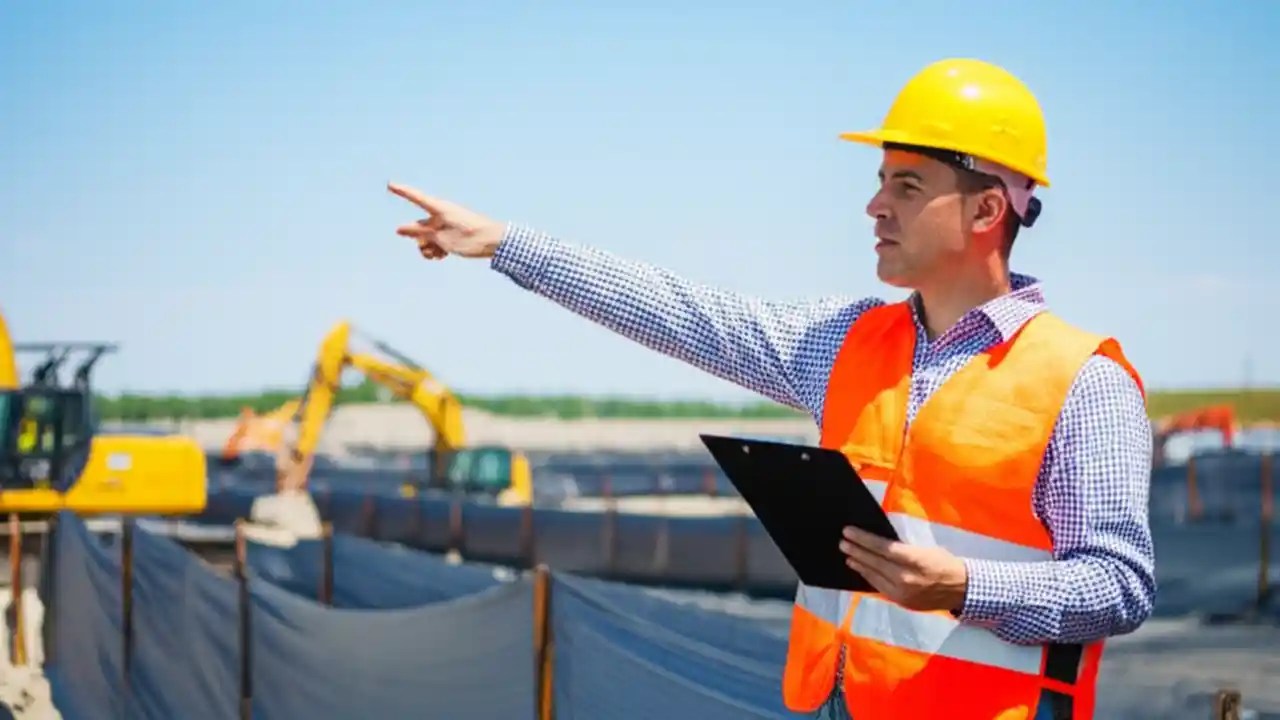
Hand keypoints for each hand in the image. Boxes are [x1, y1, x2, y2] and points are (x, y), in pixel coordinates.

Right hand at [388, 182, 505, 259]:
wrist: (495, 242)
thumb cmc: (470, 238)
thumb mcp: (441, 238)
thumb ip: (419, 233)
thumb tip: (398, 229)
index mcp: (440, 209)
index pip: (416, 197)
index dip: (402, 192)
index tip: (389, 184)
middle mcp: (441, 214)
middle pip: (420, 227)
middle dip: (420, 241)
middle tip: (430, 251)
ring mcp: (447, 223)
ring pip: (428, 236)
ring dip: (428, 247)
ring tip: (439, 255)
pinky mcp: (452, 232)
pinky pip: (437, 240)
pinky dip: (437, 248)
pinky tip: (443, 256)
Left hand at [839, 526, 967, 612]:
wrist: (961, 589)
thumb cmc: (944, 563)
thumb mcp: (926, 549)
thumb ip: (903, 548)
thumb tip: (880, 543)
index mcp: (915, 560)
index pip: (882, 548)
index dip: (863, 539)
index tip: (849, 532)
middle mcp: (906, 578)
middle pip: (875, 562)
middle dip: (856, 551)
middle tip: (843, 542)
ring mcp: (902, 593)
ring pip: (874, 576)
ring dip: (859, 565)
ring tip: (848, 555)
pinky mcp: (901, 602)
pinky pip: (880, 587)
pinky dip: (869, 577)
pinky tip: (861, 569)